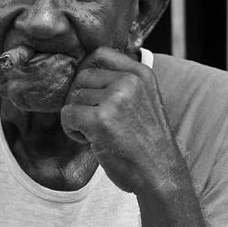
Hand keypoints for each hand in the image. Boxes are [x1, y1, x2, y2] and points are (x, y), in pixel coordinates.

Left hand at [61, 47, 178, 192]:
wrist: (160, 173)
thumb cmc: (148, 143)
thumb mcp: (145, 100)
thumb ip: (123, 82)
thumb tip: (84, 72)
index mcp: (141, 73)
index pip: (100, 53)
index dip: (87, 70)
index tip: (89, 92)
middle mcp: (129, 81)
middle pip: (82, 76)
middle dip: (81, 99)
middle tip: (93, 121)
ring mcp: (115, 100)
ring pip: (73, 97)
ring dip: (77, 117)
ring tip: (94, 133)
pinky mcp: (100, 121)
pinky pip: (67, 115)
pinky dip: (71, 130)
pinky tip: (88, 141)